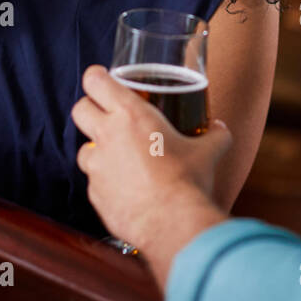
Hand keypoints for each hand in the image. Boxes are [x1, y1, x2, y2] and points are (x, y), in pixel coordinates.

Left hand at [72, 65, 231, 251]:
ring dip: (97, 150)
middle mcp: (107, 136)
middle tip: (105, 115)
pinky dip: (106, 183)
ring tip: (118, 158)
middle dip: (89, 108)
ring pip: (83, 149)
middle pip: (80, 109)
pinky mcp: (95, 194)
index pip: (96, 81)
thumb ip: (215, 134)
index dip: (95, 77)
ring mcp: (97, 167)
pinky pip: (94, 183)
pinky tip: (126, 189)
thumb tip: (220, 128)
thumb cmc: (188, 181)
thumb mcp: (208, 151)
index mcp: (131, 115)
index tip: (101, 79)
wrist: (173, 224)